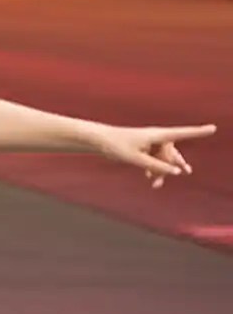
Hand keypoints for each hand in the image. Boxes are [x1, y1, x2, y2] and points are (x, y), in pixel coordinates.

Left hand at [93, 124, 216, 187]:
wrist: (98, 141)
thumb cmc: (116, 146)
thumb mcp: (137, 159)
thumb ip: (157, 167)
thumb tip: (176, 172)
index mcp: (157, 135)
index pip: (182, 133)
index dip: (198, 132)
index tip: (213, 128)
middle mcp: (156, 137)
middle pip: (171, 152)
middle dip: (172, 165)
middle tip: (187, 172)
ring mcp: (150, 143)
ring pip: (162, 158)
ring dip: (161, 171)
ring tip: (156, 185)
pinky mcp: (143, 148)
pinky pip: (154, 159)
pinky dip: (153, 169)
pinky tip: (150, 179)